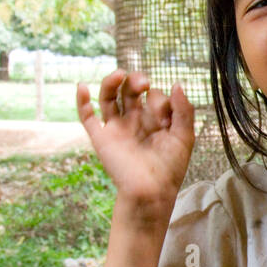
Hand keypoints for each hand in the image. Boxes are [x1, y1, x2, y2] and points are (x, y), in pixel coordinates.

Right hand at [76, 70, 194, 208]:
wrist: (151, 191)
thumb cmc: (170, 168)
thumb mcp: (184, 136)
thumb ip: (184, 110)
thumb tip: (176, 84)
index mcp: (155, 120)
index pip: (155, 96)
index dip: (161, 102)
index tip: (167, 120)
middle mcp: (135, 121)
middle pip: (130, 91)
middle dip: (136, 81)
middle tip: (143, 84)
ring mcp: (117, 128)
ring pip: (108, 97)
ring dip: (112, 82)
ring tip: (120, 75)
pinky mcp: (101, 138)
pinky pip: (87, 117)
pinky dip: (81, 101)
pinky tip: (82, 86)